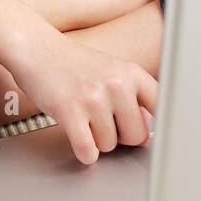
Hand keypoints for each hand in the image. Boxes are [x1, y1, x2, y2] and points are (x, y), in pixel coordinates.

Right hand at [7, 27, 156, 166]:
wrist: (37, 48)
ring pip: (110, 146)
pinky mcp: (71, 111)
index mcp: (132, 72)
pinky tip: (78, 135)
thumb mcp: (111, 71)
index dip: (154, 125)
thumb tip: (148, 136)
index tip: (147, 133)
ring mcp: (94, 97)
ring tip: (84, 117)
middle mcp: (117, 83)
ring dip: (97, 140)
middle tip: (103, 121)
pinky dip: (83, 151)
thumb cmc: (74, 63)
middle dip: (120, 137)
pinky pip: (88, 152)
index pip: (162, 108)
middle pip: (136, 137)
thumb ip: (133, 99)